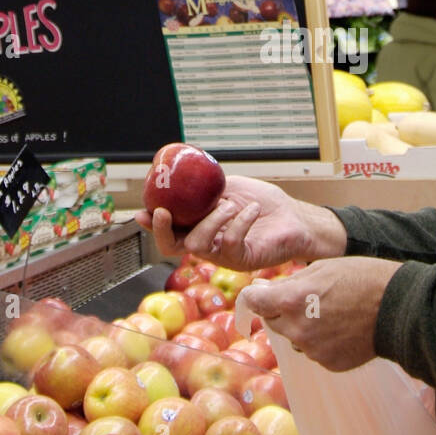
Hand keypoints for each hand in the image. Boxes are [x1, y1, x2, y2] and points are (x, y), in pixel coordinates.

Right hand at [134, 175, 345, 273]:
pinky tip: (252, 210)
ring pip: (198, 246)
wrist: (294, 218)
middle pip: (172, 247)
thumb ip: (206, 187)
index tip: (141, 212)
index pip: (170, 231)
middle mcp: (207, 244)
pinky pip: (230, 243)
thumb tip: (181, 175)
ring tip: (229, 204)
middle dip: (164, 231)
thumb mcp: (229, 188)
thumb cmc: (263, 203)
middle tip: (166, 213)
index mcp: (200, 227)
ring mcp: (223, 255)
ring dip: (211, 220)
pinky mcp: (242, 260)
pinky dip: (240, 221)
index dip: (153, 224)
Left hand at [238, 257, 402, 371]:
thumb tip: (259, 290)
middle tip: (308, 298)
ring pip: (295, 338)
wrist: (398, 307)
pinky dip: (321, 341)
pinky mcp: (328, 363)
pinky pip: (314, 351)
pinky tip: (342, 328)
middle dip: (282, 310)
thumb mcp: (321, 269)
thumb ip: (287, 283)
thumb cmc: (361, 278)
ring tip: (332, 312)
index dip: (255, 297)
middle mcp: (298, 329)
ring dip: (303, 327)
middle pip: (273, 321)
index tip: (260, 295)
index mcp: (292, 301)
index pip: (254, 303)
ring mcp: (313, 350)